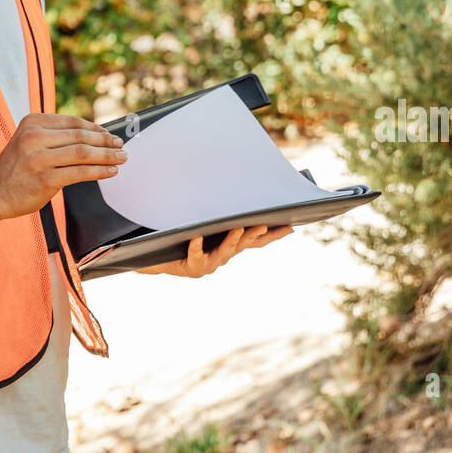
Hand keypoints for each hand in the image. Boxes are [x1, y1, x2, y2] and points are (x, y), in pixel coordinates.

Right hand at [0, 112, 125, 219]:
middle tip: (120, 145)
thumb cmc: (15, 168)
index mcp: (33, 123)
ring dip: (107, 155)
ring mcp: (38, 158)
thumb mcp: (29, 141)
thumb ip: (55, 136)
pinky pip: (79, 173)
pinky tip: (110, 171)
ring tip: (121, 158)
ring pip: (83, 153)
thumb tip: (93, 136)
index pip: (73, 122)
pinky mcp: (44, 179)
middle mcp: (35, 137)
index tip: (109, 134)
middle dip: (105, 141)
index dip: (96, 128)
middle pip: (80, 136)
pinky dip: (99, 171)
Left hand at [135, 223, 292, 276]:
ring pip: (225, 252)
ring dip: (233, 240)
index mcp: (230, 245)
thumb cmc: (184, 237)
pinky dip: (196, 246)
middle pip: (244, 244)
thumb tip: (234, 186)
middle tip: (267, 224)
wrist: (161, 258)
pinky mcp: (193, 266)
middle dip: (256, 234)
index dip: (274, 234)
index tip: (291, 224)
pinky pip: (195, 254)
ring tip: (238, 228)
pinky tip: (196, 238)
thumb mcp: (205, 224)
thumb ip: (220, 213)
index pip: (257, 240)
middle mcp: (223, 256)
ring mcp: (210, 263)